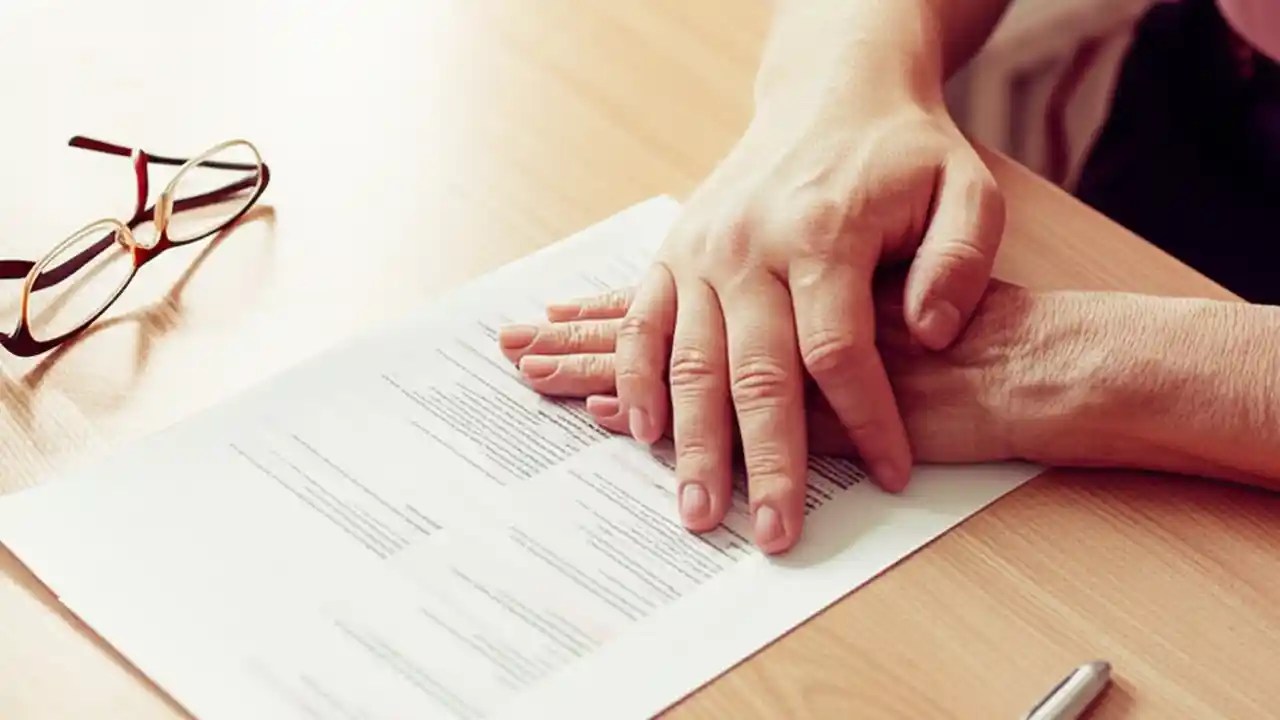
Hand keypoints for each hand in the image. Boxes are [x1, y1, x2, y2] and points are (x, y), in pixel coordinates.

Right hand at [556, 90, 1003, 553]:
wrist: (832, 93)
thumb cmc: (901, 151)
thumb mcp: (965, 189)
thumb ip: (959, 261)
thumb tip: (929, 336)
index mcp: (822, 233)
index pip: (839, 351)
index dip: (867, 420)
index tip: (892, 474)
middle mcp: (750, 246)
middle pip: (755, 372)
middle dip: (764, 461)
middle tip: (770, 533)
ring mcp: (704, 250)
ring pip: (690, 360)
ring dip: (691, 442)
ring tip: (697, 510)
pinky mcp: (676, 251)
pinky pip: (643, 324)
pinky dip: (635, 379)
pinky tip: (638, 431)